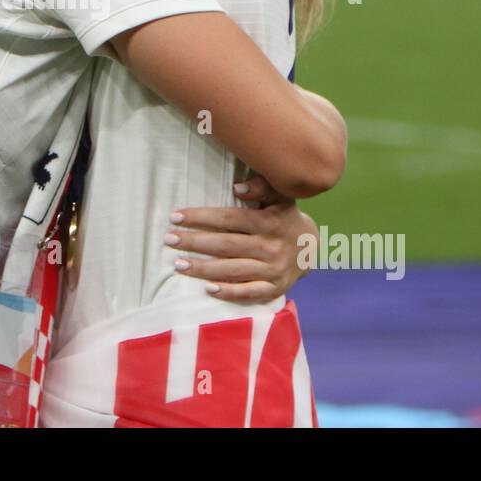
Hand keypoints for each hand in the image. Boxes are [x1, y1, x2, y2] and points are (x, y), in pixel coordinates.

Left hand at [165, 175, 318, 302]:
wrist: (312, 248)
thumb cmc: (285, 217)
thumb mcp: (280, 197)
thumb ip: (263, 186)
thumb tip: (238, 187)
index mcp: (270, 222)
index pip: (230, 219)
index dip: (202, 217)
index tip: (176, 217)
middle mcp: (272, 247)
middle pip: (226, 245)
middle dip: (195, 242)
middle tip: (169, 240)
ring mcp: (274, 270)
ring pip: (233, 270)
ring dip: (204, 269)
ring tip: (178, 264)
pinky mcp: (274, 289)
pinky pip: (249, 293)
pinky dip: (229, 292)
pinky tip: (207, 288)